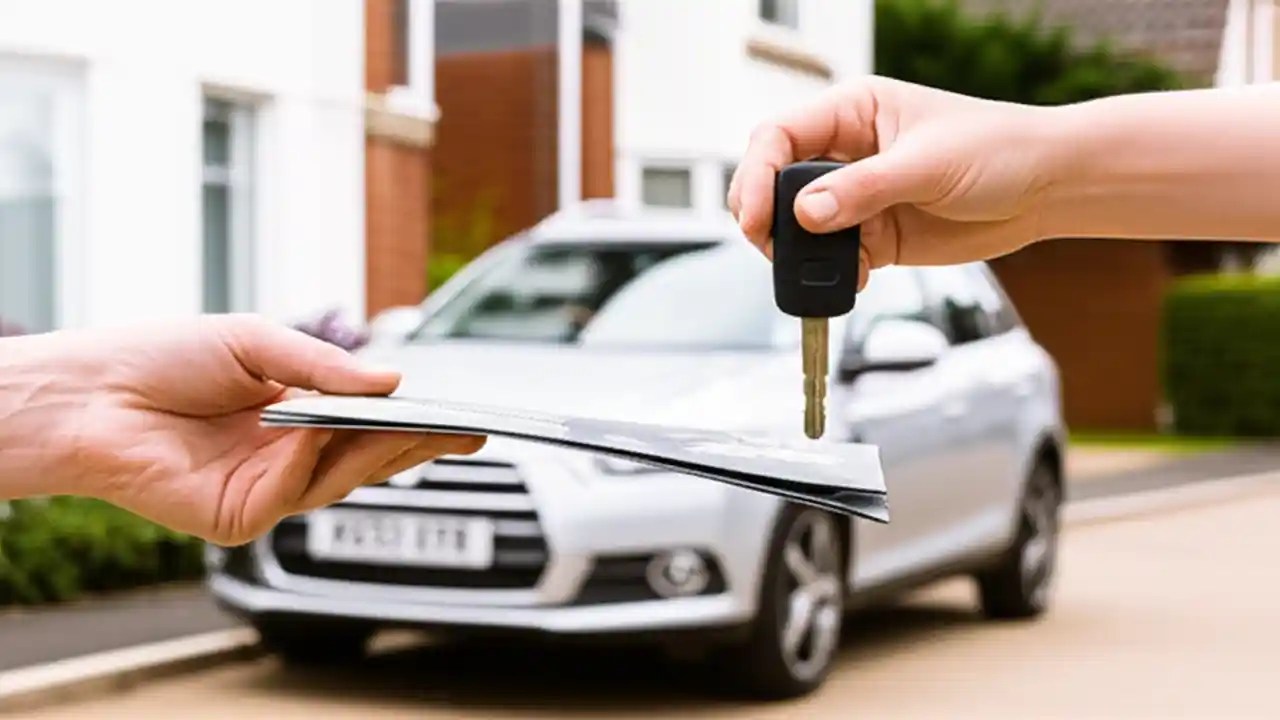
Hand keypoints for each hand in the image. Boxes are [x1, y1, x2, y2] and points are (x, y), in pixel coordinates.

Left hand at [0, 315, 484, 544]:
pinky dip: (306, 458)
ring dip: (373, 450)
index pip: (372, 430)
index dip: (420, 427)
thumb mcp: (257, 343)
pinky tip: (309, 428)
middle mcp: (287, 460)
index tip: (468, 423)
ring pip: (341, 480)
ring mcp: (265, 492)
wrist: (89, 392)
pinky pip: (291, 492)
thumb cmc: (163, 359)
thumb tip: (392, 381)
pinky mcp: (237, 517)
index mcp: (296, 420)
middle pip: (369, 462)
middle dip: (418, 445)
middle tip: (461, 430)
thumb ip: (324, 367)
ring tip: (403, 419)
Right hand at [728, 76, 1063, 286]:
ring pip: (801, 228)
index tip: (754, 216)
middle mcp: (847, 152)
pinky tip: (855, 278)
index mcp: (853, 112)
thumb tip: (804, 214)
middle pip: (777, 185)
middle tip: (774, 248)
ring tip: (819, 270)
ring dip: (801, 253)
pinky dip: (835, 274)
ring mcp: (859, 197)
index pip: (779, 136)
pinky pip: (836, 258)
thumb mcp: (927, 164)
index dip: (756, 175)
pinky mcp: (875, 235)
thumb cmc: (999, 149)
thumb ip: (863, 189)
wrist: (1048, 189)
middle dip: (769, 219)